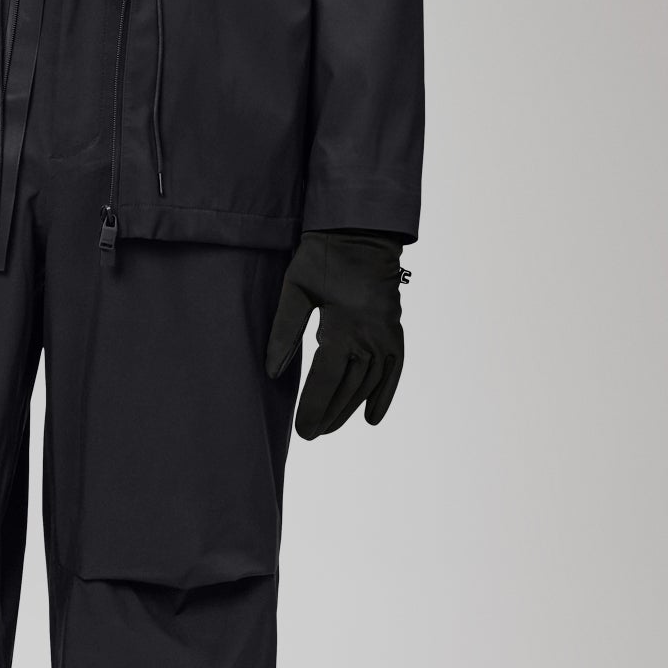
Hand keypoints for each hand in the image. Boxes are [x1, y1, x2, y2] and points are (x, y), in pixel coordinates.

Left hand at [264, 230, 407, 437]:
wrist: (362, 234)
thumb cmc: (322, 258)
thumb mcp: (295, 289)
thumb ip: (284, 332)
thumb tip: (272, 372)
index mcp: (342, 327)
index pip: (326, 381)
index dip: (314, 408)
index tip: (302, 430)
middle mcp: (370, 337)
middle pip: (349, 388)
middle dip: (329, 414)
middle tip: (310, 434)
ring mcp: (386, 336)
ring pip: (369, 384)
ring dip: (350, 409)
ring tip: (330, 427)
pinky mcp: (395, 332)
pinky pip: (394, 372)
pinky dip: (385, 396)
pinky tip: (372, 418)